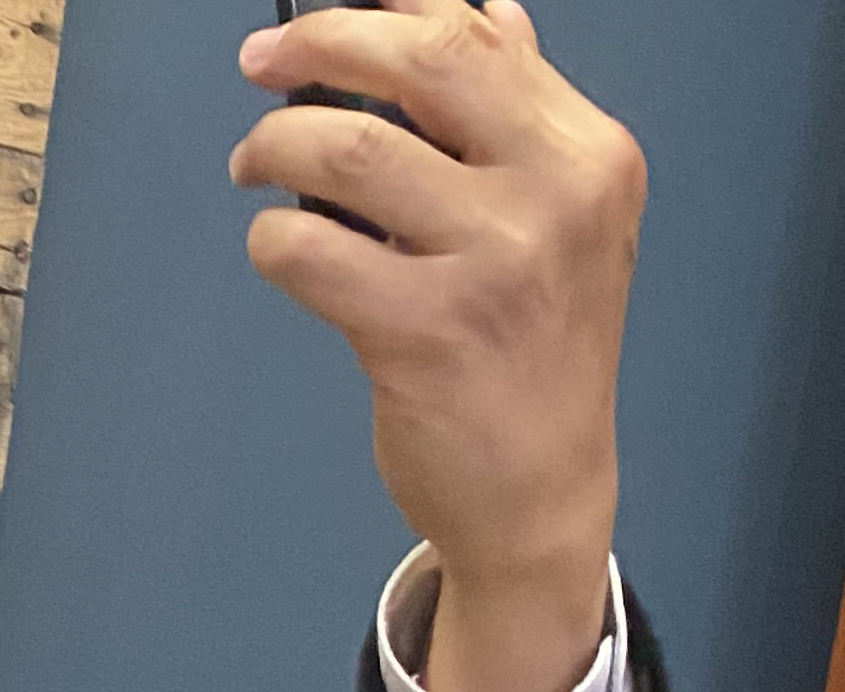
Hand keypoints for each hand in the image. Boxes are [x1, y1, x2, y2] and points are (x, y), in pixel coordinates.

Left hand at [231, 1, 642, 691]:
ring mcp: (493, 263)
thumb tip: (487, 16)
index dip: (379, 12)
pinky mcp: (423, 332)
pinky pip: (307, 249)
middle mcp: (555, 194)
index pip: (475, 37)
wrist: (540, 492)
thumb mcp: (560, 222)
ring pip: (341, 149)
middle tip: (259, 66)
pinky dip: (271, 241)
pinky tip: (280, 253)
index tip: (312, 26)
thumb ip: (519, 119)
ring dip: (272, 148)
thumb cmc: (532, 352)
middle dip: (317, 45)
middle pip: (419, 64)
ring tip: (255, 168)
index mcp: (589, 153)